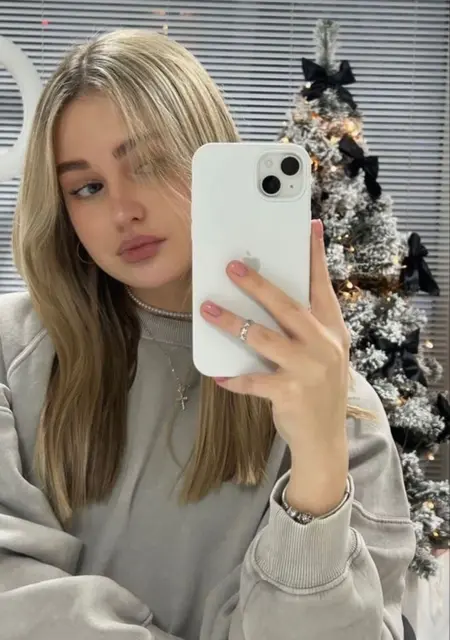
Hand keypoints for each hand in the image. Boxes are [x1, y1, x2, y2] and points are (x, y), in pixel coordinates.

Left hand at [200, 220, 350, 514]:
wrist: (325, 440)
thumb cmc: (318, 389)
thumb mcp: (322, 354)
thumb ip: (304, 328)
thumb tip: (266, 300)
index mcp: (333, 330)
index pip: (322, 287)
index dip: (314, 257)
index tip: (308, 228)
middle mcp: (324, 346)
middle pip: (287, 306)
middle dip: (258, 284)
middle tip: (233, 265)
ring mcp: (309, 370)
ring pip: (263, 338)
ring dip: (232, 322)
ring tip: (208, 308)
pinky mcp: (290, 393)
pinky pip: (254, 380)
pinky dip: (234, 378)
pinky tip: (218, 375)